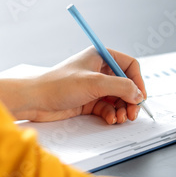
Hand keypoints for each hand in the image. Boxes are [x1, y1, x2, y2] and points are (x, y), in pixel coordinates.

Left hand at [19, 46, 146, 123]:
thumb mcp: (94, 83)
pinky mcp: (89, 101)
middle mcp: (99, 70)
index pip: (130, 65)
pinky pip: (108, 107)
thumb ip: (121, 87)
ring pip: (118, 98)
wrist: (35, 101)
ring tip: (121, 118)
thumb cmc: (58, 85)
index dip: (138, 81)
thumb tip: (138, 94)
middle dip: (131, 99)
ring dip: (122, 109)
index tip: (141, 96)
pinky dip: (112, 114)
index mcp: (100, 56)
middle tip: (133, 113)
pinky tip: (110, 119)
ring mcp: (94, 86)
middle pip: (126, 84)